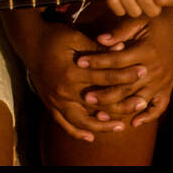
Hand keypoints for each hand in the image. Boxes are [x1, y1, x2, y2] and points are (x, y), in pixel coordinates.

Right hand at [27, 18, 145, 141]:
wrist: (30, 42)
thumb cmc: (55, 36)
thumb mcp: (76, 36)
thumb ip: (98, 48)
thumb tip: (123, 49)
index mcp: (71, 71)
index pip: (105, 77)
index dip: (126, 75)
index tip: (143, 72)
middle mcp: (63, 90)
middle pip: (97, 104)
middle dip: (121, 105)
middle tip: (141, 103)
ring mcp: (55, 100)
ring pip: (81, 121)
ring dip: (102, 126)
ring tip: (120, 126)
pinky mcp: (50, 105)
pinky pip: (64, 124)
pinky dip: (77, 132)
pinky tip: (91, 136)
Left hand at [78, 7, 172, 127]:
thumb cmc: (154, 21)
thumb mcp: (138, 20)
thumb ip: (120, 32)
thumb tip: (99, 40)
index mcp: (146, 51)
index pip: (117, 60)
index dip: (98, 62)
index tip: (80, 62)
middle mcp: (154, 69)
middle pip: (126, 86)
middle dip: (104, 93)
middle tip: (86, 97)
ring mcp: (162, 82)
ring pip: (138, 101)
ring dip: (119, 109)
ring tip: (100, 114)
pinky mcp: (167, 88)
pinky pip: (159, 107)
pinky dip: (147, 117)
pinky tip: (133, 123)